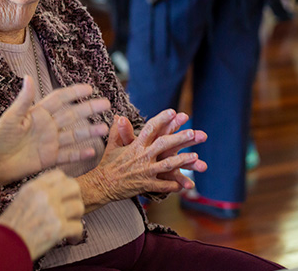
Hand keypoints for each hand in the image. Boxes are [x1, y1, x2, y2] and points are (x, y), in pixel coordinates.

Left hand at [0, 76, 109, 187]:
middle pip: (72, 115)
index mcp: (38, 114)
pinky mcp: (49, 158)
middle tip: (106, 104)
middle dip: (88, 109)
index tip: (89, 88)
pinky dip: (79, 154)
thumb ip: (23, 100)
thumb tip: (28, 77)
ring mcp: (50, 142)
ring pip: (73, 135)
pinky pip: (67, 155)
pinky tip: (92, 151)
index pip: (60, 99)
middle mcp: (47, 126)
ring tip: (104, 128)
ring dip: (89, 131)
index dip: (74, 93)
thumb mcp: (11, 118)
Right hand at [0, 170, 84, 259]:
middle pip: (74, 186)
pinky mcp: (60, 228)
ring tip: (70, 225)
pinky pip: (79, 227)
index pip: (59, 174)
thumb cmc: (10, 226)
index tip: (64, 194)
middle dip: (76, 197)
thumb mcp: (20, 199)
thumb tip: (55, 192)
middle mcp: (46, 196)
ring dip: (76, 218)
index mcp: (34, 187)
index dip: (65, 184)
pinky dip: (76, 235)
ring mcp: (54, 211)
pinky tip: (71, 239)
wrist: (5, 247)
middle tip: (72, 208)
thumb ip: (38, 193)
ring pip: (79, 207)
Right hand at [76, 109, 206, 211]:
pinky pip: (163, 185)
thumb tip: (119, 116)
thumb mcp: (112, 145)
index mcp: (136, 145)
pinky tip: (184, 184)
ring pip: (168, 165)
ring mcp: (145, 171)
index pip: (150, 128)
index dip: (162, 119)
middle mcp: (142, 156)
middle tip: (193, 133)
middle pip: (164, 144)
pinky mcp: (146, 184)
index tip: (173, 111)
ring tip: (196, 157)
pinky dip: (174, 184)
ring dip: (183, 161)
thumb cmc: (108, 164)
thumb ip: (118, 130)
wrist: (101, 184)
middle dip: (179, 138)